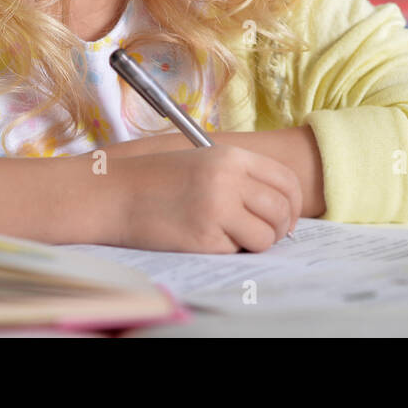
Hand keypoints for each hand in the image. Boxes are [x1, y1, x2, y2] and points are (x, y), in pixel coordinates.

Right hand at [102, 141, 302, 252]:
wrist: (113, 194)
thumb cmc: (159, 179)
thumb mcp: (204, 161)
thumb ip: (242, 176)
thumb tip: (281, 208)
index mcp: (232, 157)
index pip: (286, 181)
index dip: (294, 203)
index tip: (286, 217)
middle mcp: (229, 180)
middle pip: (282, 210)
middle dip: (281, 228)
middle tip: (267, 234)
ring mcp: (217, 209)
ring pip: (266, 236)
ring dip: (258, 242)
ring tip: (237, 238)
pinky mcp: (203, 237)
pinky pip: (236, 250)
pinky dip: (229, 250)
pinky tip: (208, 239)